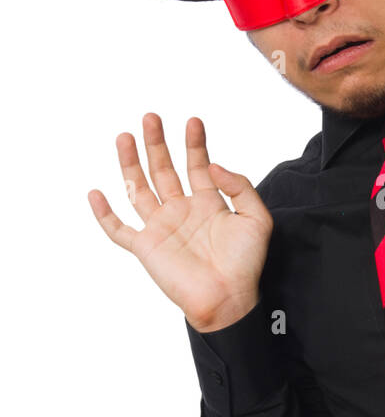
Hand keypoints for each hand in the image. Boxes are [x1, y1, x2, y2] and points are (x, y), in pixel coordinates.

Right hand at [88, 114, 272, 332]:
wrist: (228, 299)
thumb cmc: (246, 264)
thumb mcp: (256, 218)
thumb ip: (240, 187)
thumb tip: (213, 164)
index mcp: (208, 203)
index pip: (197, 165)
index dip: (195, 143)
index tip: (193, 121)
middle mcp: (181, 211)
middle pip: (163, 170)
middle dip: (157, 143)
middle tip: (151, 117)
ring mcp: (161, 227)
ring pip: (139, 189)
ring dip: (130, 164)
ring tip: (125, 136)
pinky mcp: (146, 247)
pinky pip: (119, 229)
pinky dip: (104, 213)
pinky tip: (95, 193)